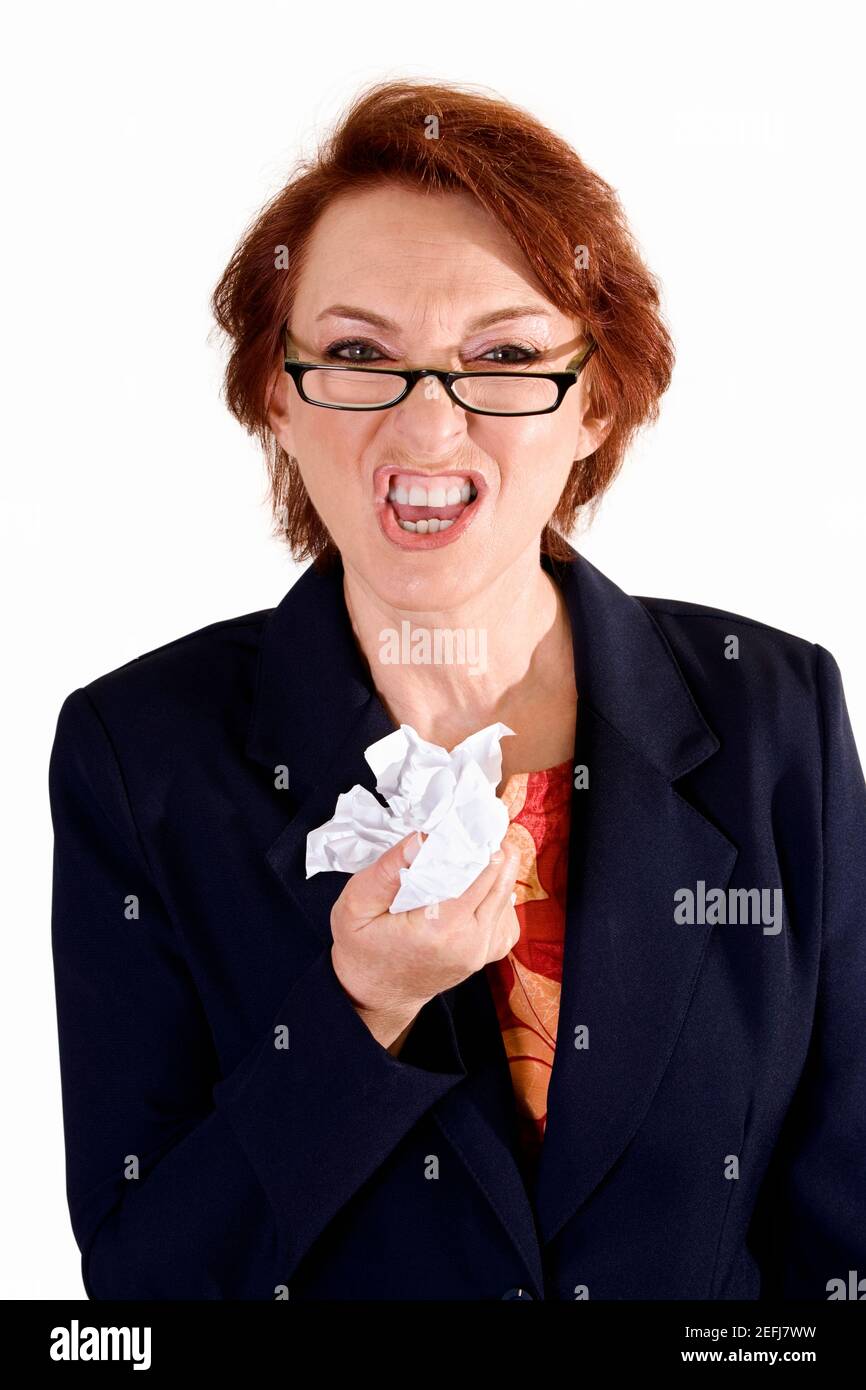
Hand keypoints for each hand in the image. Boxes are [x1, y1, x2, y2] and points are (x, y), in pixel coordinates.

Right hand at [330, 827, 521, 1050]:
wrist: (375, 997)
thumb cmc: (362, 950)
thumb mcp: (355, 904)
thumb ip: (388, 870)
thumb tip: (422, 837)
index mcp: (439, 928)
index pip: (481, 871)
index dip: (478, 839)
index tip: (467, 819)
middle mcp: (469, 941)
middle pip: (500, 879)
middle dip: (491, 847)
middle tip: (473, 825)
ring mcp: (482, 950)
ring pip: (507, 894)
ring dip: (495, 868)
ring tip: (472, 851)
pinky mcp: (486, 953)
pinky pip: (506, 915)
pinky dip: (497, 894)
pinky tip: (476, 885)